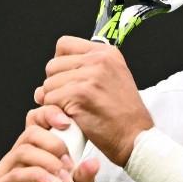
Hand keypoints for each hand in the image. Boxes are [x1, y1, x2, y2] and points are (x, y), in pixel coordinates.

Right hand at [0, 117, 98, 181]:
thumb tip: (94, 163)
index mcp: (34, 163)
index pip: (40, 128)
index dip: (53, 117)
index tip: (73, 124)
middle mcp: (17, 164)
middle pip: (31, 133)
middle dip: (55, 140)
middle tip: (70, 161)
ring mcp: (4, 177)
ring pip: (24, 151)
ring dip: (49, 159)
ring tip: (64, 177)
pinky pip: (15, 175)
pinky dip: (37, 176)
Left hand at [34, 36, 151, 165]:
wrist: (135, 137)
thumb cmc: (124, 116)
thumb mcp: (113, 80)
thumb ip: (85, 71)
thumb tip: (47, 79)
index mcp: (107, 53)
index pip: (64, 44)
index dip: (60, 64)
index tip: (67, 79)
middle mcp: (99, 59)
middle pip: (52, 65)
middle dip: (54, 85)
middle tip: (69, 101)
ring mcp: (90, 76)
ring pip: (48, 84)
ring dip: (54, 101)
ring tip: (72, 111)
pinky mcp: (81, 94)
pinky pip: (50, 100)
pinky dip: (55, 112)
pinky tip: (71, 118)